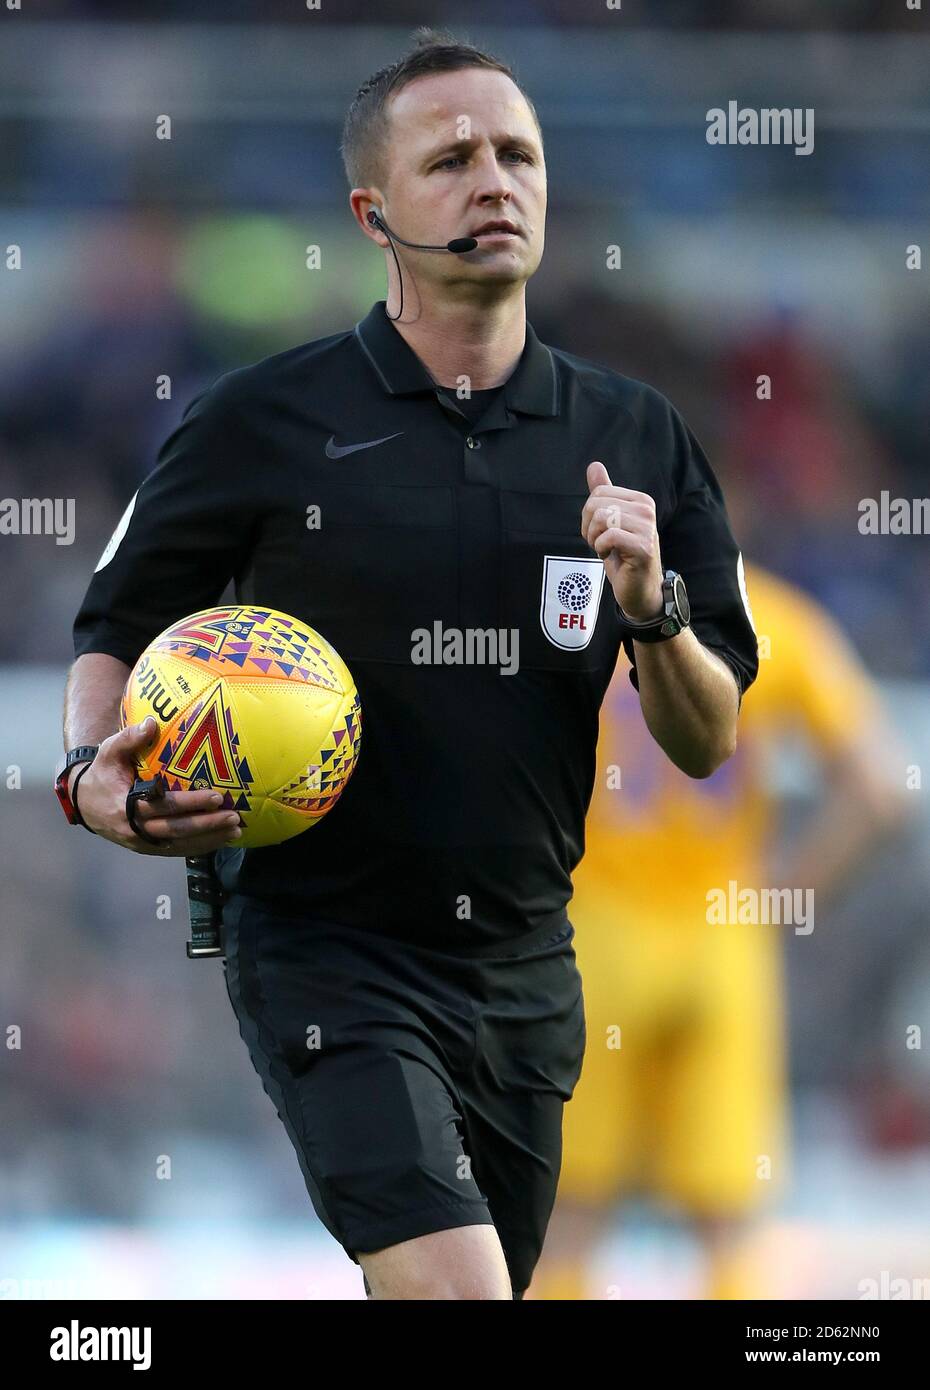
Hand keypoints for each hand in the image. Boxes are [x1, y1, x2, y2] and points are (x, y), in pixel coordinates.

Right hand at [74, 716, 242, 856]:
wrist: (83, 802)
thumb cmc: (103, 773)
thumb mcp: (109, 752)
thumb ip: (129, 737)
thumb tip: (152, 723)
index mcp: (125, 805)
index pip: (163, 806)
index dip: (190, 803)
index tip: (215, 796)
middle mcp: (134, 828)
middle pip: (175, 829)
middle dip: (207, 825)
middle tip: (234, 816)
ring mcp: (141, 842)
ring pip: (179, 844)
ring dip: (209, 839)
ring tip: (236, 831)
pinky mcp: (147, 848)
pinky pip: (175, 850)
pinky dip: (199, 847)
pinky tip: (220, 840)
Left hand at [581, 461, 663, 620]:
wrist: (639, 589)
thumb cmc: (623, 556)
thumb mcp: (610, 521)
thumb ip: (604, 493)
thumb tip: (594, 465)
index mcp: (640, 500)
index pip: (599, 492)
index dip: (589, 514)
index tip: (600, 531)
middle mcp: (647, 509)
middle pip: (596, 503)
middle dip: (589, 526)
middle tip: (601, 543)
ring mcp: (647, 528)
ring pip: (601, 518)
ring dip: (595, 539)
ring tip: (606, 549)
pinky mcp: (642, 547)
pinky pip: (608, 537)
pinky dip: (601, 549)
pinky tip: (612, 557)